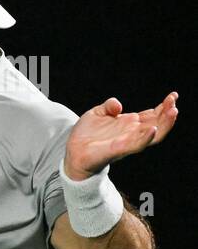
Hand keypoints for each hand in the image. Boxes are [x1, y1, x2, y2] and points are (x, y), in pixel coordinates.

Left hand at [64, 91, 178, 179]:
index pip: (152, 114)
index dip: (163, 106)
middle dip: (167, 113)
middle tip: (174, 102)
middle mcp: (132, 133)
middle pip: (156, 123)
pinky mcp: (118, 150)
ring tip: (172, 112)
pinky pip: (135, 145)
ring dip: (164, 124)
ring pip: (152, 135)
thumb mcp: (97, 113)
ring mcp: (127, 142)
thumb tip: (118, 105)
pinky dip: (145, 138)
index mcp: (130, 124)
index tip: (173, 96)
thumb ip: (109, 106)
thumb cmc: (86, 134)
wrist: (73, 152)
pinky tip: (153, 130)